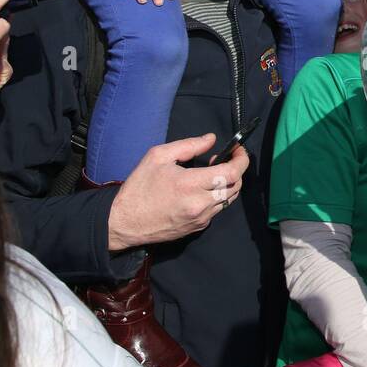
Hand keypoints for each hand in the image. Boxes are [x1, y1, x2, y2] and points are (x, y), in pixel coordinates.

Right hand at [107, 134, 248, 251]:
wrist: (124, 222)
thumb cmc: (139, 187)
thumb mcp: (158, 157)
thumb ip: (189, 145)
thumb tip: (211, 139)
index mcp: (190, 184)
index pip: (232, 172)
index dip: (241, 159)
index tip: (238, 150)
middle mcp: (200, 204)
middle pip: (236, 186)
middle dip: (237, 170)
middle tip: (224, 160)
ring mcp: (201, 218)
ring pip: (229, 199)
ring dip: (228, 184)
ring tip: (212, 174)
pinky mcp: (198, 227)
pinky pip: (217, 210)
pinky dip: (217, 197)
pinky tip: (202, 190)